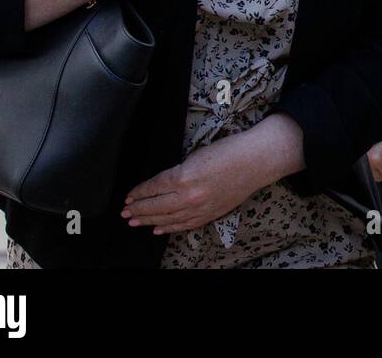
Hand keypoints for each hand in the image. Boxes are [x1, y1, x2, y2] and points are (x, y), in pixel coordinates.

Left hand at [122, 134, 259, 234]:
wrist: (256, 161)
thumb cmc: (229, 151)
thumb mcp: (196, 155)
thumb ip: (178, 172)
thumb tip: (162, 185)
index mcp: (183, 176)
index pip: (153, 187)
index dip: (139, 192)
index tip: (129, 196)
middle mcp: (189, 196)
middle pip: (156, 206)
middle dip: (138, 209)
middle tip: (125, 212)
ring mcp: (200, 208)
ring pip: (167, 219)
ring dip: (149, 221)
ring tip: (134, 221)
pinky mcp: (210, 214)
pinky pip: (185, 225)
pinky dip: (169, 228)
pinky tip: (158, 230)